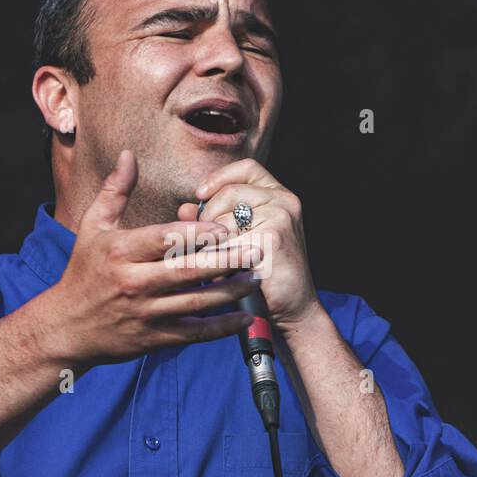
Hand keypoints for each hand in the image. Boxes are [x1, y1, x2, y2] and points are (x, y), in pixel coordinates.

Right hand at [46, 149, 263, 367]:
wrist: (66, 328)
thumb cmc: (83, 272)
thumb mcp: (92, 227)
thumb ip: (115, 191)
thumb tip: (129, 155)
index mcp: (121, 251)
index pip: (164, 239)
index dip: (197, 232)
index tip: (225, 225)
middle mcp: (134, 282)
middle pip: (187, 270)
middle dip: (225, 260)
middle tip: (256, 249)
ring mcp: (145, 313)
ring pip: (195, 302)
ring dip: (230, 291)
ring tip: (256, 277)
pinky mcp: (153, 338)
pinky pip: (194, 332)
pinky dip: (220, 327)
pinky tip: (244, 317)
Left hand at [177, 157, 320, 331]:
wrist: (293, 307)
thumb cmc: (263, 272)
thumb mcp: (239, 240)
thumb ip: (213, 220)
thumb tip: (183, 209)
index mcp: (279, 195)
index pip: (246, 168)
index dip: (219, 178)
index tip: (200, 195)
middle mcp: (284, 201)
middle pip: (229, 193)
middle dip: (208, 219)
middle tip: (206, 245)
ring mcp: (280, 218)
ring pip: (225, 222)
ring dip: (213, 246)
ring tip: (219, 265)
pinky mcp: (273, 239)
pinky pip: (228, 245)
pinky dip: (219, 261)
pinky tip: (225, 275)